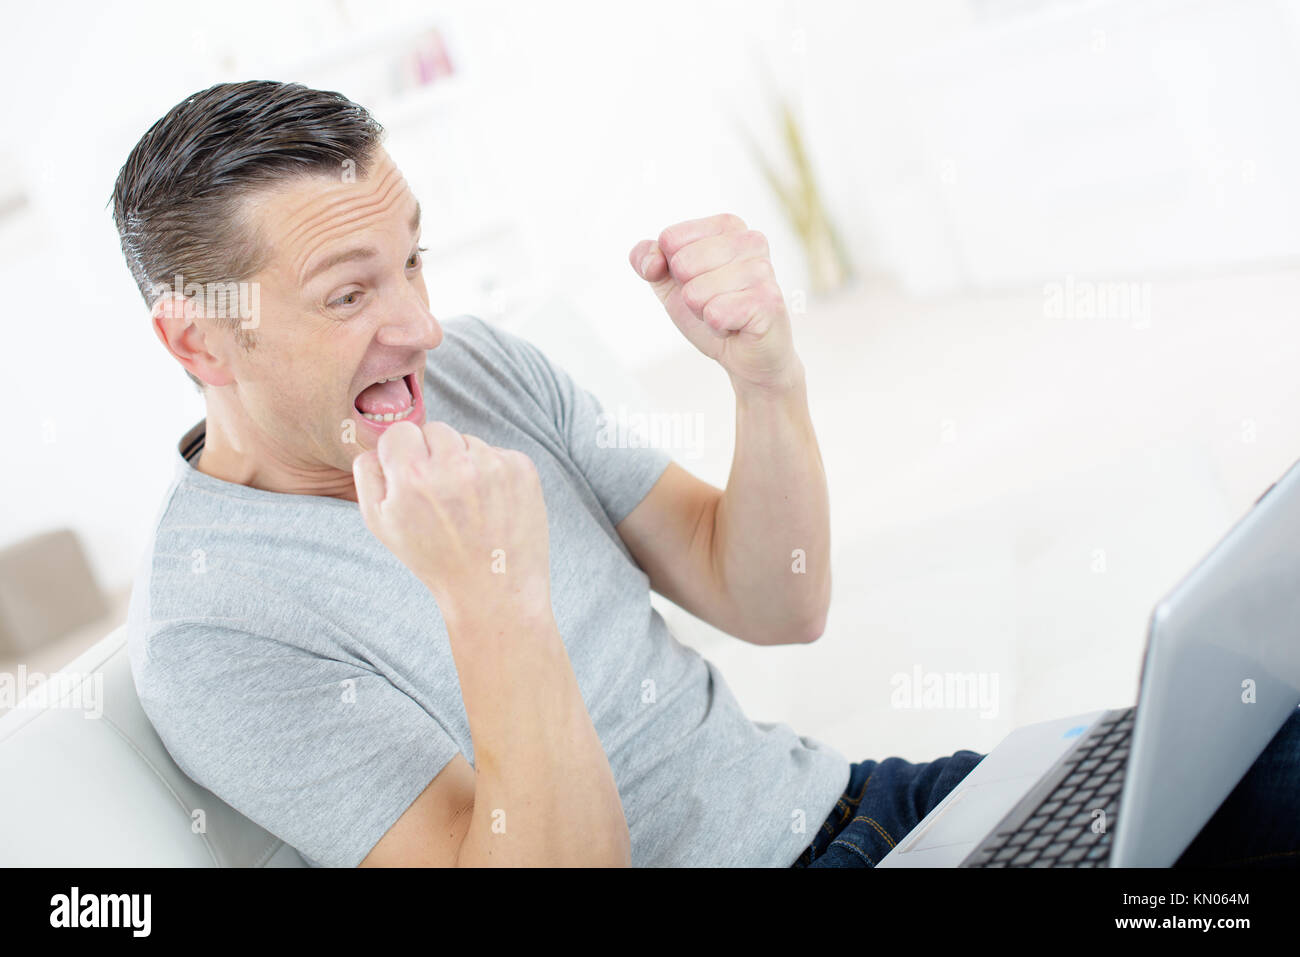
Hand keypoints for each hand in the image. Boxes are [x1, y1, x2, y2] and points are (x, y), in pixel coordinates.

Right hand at [352, 420, 552, 625]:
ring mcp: (493, 465)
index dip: (403, 455)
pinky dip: (494, 473)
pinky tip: (491, 506)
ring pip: (468, 441)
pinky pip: (497, 453)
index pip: (400, 431)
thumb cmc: (434, 560)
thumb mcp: (381, 525)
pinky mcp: (522, 469)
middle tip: (442, 497)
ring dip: (465, 464)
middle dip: (434, 456)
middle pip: (436, 431)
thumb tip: (379, 444)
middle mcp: (455, 465)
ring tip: (468, 507)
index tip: (413, 479)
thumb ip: (368, 475)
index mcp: (413, 477)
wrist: (494, 591)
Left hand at [629, 213, 802, 391]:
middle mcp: (751, 240)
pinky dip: (717, 328)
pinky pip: (715, 314)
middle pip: (682, 264)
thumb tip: (651, 262)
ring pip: (695, 293)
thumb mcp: (670, 282)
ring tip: (726, 313)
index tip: (699, 281)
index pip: (670, 239)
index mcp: (728, 225)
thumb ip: (647, 260)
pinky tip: (736, 326)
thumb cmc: (713, 310)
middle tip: (714, 301)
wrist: (745, 355)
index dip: (673, 270)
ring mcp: (763, 271)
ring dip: (703, 312)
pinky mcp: (768, 302)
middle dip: (689, 294)